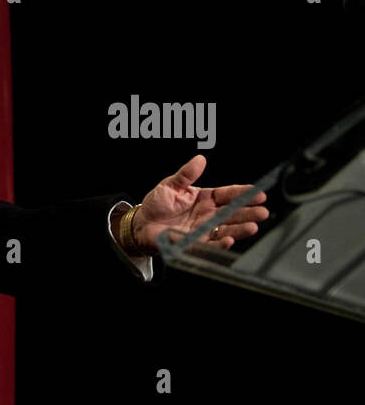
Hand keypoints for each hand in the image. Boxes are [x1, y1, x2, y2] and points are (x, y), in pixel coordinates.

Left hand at [133, 155, 268, 252]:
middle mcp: (208, 214)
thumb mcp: (170, 185)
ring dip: (240, 229)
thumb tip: (200, 159)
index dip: (243, 194)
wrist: (141, 224)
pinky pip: (210, 244)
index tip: (258, 192)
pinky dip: (220, 243)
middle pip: (232, 213)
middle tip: (263, 212)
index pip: (228, 195)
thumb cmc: (156, 204)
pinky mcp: (195, 243)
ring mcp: (203, 229)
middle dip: (249, 213)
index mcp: (205, 198)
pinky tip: (230, 240)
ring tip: (253, 226)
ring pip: (226, 229)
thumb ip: (186, 174)